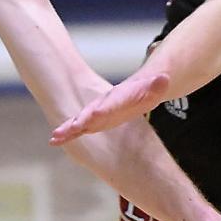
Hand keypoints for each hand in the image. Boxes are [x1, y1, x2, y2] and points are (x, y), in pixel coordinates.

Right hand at [50, 70, 171, 144]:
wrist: (137, 89)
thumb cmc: (146, 90)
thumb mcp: (154, 87)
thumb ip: (157, 85)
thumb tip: (165, 78)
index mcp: (117, 97)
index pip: (110, 104)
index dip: (103, 109)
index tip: (95, 113)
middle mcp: (103, 105)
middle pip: (90, 113)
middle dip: (80, 120)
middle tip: (68, 128)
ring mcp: (96, 114)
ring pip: (80, 122)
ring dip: (68, 129)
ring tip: (55, 137)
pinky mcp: (94, 121)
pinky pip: (79, 128)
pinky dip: (67, 134)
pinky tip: (54, 141)